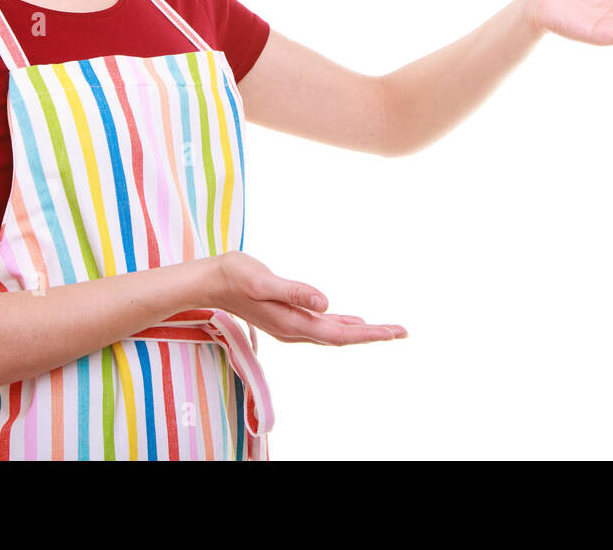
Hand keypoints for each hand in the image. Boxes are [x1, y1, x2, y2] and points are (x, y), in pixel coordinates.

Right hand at [207, 252, 406, 345]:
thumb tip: (326, 302)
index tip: (394, 332)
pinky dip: (343, 324)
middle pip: (342, 337)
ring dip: (361, 331)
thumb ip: (294, 292)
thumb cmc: (235, 276)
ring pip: (334, 333)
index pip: (339, 334)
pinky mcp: (288, 316)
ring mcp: (292, 325)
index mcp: (293, 323)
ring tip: (387, 330)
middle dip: (373, 335)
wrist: (210, 282)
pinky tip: (353, 322)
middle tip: (403, 330)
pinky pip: (323, 326)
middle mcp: (295, 329)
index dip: (369, 334)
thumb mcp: (264, 280)